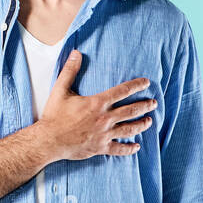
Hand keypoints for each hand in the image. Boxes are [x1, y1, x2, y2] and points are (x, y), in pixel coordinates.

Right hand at [36, 50, 155, 161]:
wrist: (49, 140)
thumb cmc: (54, 115)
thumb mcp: (60, 90)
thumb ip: (70, 71)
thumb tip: (76, 53)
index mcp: (97, 103)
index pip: (122, 91)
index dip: (136, 85)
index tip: (146, 83)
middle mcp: (104, 118)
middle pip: (131, 110)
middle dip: (145, 106)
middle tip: (153, 103)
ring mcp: (104, 134)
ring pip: (129, 129)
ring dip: (141, 124)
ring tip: (149, 121)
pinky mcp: (100, 148)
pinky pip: (119, 149)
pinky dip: (129, 148)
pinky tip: (137, 146)